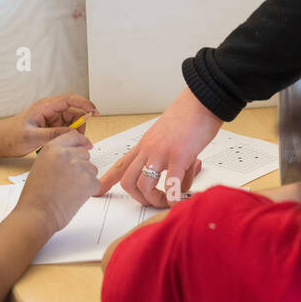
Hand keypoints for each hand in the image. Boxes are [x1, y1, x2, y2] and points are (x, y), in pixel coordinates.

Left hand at [0, 92, 97, 157]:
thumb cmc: (11, 137)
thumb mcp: (33, 137)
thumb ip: (54, 134)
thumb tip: (73, 134)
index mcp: (44, 106)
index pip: (69, 99)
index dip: (84, 103)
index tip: (94, 112)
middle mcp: (49, 109)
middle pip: (74, 111)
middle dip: (81, 124)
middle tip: (80, 139)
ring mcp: (49, 117)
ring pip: (71, 121)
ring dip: (74, 131)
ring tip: (69, 144)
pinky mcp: (49, 125)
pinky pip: (64, 128)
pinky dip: (68, 135)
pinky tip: (64, 144)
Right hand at [17, 131, 99, 233]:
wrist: (36, 214)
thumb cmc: (35, 196)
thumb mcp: (42, 166)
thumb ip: (57, 157)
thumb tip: (74, 155)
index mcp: (52, 148)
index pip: (73, 136)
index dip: (81, 142)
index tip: (86, 145)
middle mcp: (66, 154)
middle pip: (85, 154)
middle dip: (81, 166)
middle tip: (68, 181)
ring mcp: (79, 167)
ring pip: (92, 169)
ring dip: (85, 179)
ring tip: (68, 190)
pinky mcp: (88, 181)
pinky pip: (96, 183)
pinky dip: (89, 191)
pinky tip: (74, 197)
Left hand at [97, 86, 220, 207]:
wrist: (202, 100)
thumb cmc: (190, 115)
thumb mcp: (171, 138)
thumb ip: (171, 161)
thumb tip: (179, 184)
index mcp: (145, 144)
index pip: (120, 165)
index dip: (107, 180)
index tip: (98, 191)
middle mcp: (149, 149)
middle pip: (127, 180)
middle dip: (138, 197)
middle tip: (153, 201)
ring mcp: (162, 152)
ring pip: (144, 185)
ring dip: (155, 199)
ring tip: (168, 200)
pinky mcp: (179, 155)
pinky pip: (171, 184)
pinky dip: (173, 198)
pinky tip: (179, 201)